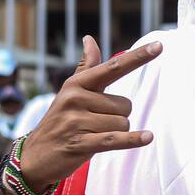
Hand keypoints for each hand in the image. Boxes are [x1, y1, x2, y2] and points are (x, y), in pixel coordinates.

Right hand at [18, 35, 161, 190]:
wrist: (35, 156)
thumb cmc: (60, 121)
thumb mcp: (70, 92)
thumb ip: (86, 67)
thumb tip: (89, 39)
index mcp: (77, 83)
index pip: (114, 67)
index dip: (138, 57)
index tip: (160, 45)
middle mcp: (76, 98)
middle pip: (125, 105)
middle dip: (117, 118)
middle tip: (94, 125)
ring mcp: (76, 121)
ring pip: (122, 124)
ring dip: (115, 133)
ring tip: (92, 136)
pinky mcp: (80, 143)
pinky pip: (114, 139)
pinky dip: (132, 140)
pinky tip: (147, 137)